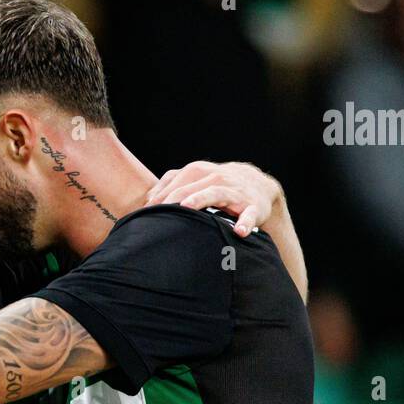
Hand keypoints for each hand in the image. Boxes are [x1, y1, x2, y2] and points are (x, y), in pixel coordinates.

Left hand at [146, 161, 283, 237]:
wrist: (258, 185)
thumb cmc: (218, 184)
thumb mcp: (196, 178)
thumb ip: (172, 183)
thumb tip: (148, 198)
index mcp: (200, 171)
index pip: (176, 181)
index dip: (160, 196)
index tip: (146, 212)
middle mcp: (217, 177)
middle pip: (191, 186)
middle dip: (173, 198)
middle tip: (158, 214)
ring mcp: (235, 191)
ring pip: (215, 192)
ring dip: (200, 199)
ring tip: (187, 207)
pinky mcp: (252, 206)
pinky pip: (249, 214)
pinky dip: (245, 222)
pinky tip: (240, 232)